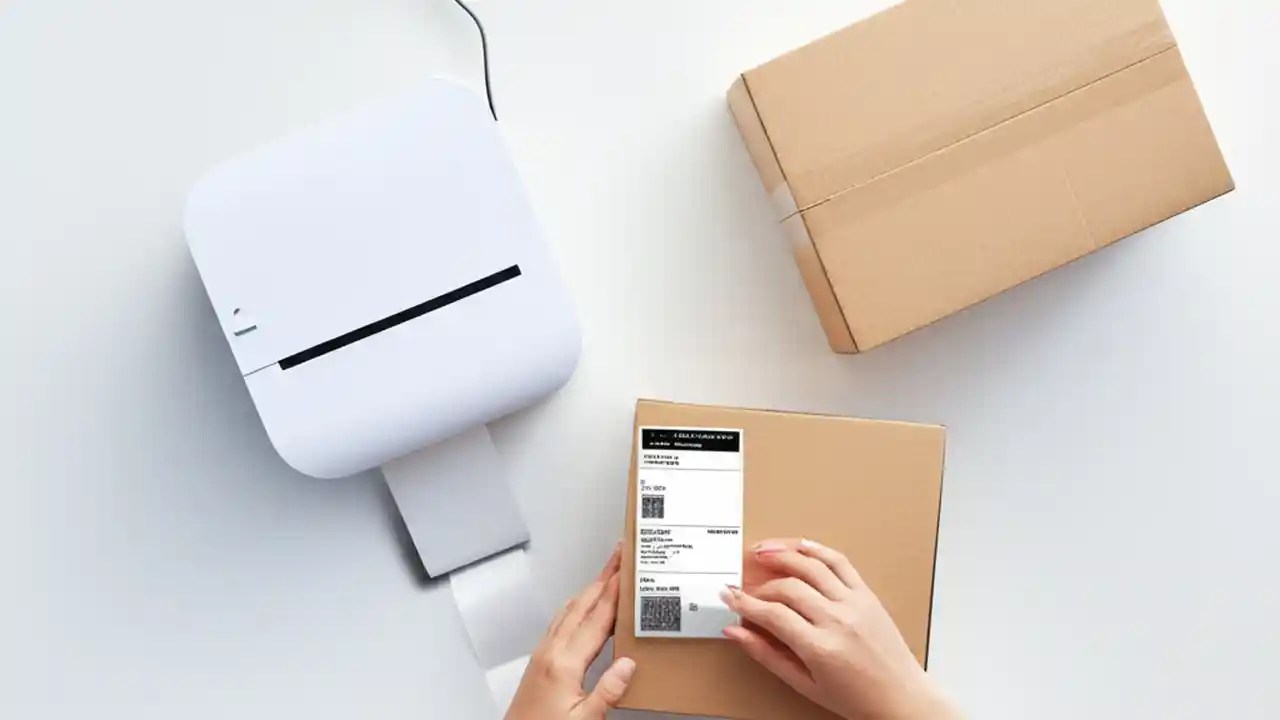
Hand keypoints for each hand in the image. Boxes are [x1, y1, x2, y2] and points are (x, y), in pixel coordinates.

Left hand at [505, 544, 635, 719]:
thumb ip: (608, 691)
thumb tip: (629, 664)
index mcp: (564, 663)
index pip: (596, 620)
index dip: (613, 593)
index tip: (624, 570)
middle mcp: (551, 652)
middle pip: (581, 605)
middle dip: (601, 579)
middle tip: (617, 557)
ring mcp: (542, 654)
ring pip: (569, 611)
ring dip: (589, 590)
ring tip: (605, 576)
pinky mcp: (539, 661)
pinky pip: (560, 622)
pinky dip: (577, 607)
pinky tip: (583, 609)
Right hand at [719, 538, 960, 719]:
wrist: (900, 697)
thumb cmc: (855, 698)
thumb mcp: (804, 684)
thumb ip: (767, 655)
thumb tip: (735, 633)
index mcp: (820, 648)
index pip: (772, 614)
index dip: (744, 602)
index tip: (729, 595)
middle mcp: (838, 620)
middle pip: (788, 587)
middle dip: (760, 585)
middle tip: (745, 586)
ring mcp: (855, 603)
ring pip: (812, 566)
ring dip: (784, 554)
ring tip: (763, 552)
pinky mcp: (867, 594)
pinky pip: (840, 562)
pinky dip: (817, 549)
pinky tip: (799, 546)